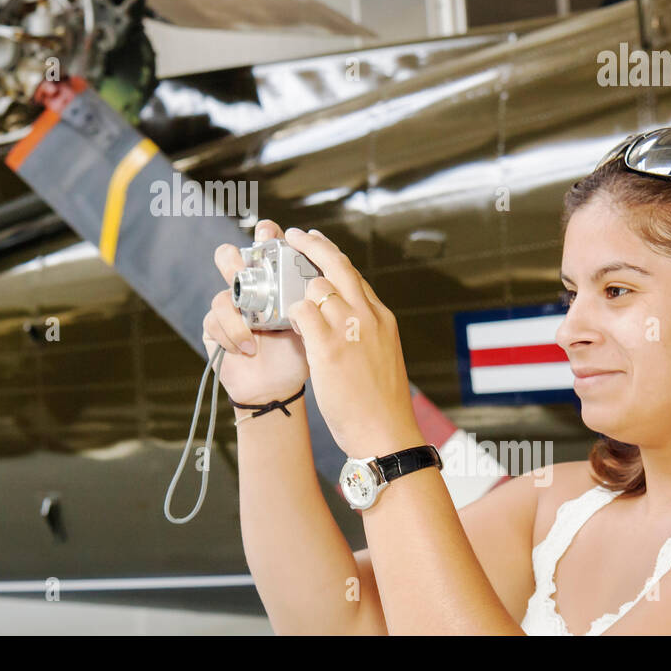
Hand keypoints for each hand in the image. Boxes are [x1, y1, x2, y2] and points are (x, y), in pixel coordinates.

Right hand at [204, 219, 308, 405]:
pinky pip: (214, 321)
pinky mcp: (214, 327)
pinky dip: (232, 336)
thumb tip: (318, 280)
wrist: (279, 387)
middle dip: (233, 261)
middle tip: (242, 269)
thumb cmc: (298, 351)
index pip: (266, 246)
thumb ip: (311, 301)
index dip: (265, 233)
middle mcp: (249, 288)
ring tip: (253, 335)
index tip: (269, 231)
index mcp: (274, 280)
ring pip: (222, 295)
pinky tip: (248, 350)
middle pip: (230, 258)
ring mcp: (229, 307)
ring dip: (237, 316)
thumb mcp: (311, 324)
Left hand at [283, 228, 422, 457]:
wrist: (387, 434)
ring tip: (283, 294)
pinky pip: (302, 312)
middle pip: (338, 265)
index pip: (354, 275)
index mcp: (382, 318)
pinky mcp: (329, 348)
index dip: (332, 257)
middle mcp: (369, 316)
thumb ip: (366, 333)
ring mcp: (350, 330)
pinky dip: (291, 312)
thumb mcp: (382, 356)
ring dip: (297, 288)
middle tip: (294, 236)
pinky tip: (285, 321)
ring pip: (317, 286)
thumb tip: (348, 321)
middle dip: (313, 245)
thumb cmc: (381, 404)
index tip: (317, 243)